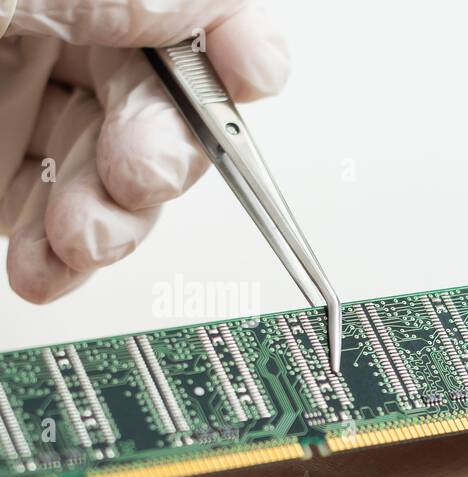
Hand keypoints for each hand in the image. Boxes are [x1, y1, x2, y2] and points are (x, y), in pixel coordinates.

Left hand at [0, 0, 287, 302]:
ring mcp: (20, 97)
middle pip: (162, 99)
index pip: (188, 6)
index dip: (235, 42)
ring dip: (116, 221)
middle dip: (166, 152)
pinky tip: (52, 266)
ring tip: (86, 239)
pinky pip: (49, 215)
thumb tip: (216, 13)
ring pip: (113, 170)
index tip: (253, 73)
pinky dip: (60, 257)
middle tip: (144, 175)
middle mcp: (54, 30)